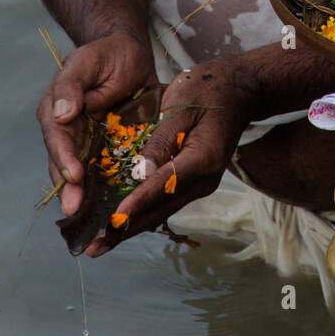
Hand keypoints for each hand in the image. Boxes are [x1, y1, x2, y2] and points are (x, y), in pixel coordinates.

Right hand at [35, 31, 154, 216]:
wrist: (130, 55)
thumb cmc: (108, 54)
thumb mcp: (88, 60)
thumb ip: (71, 84)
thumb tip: (60, 113)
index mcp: (57, 108)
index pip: (57, 136)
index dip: (64, 157)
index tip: (75, 175)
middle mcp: (66, 130)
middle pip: (63, 162)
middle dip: (69, 187)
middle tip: (75, 209)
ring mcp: (84, 142)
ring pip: (80, 173)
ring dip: (82, 196)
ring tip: (87, 218)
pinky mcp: (104, 150)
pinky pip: (102, 173)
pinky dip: (103, 191)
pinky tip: (109, 209)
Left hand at [84, 57, 256, 257]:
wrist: (239, 89)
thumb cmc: (208, 88)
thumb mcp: (180, 107)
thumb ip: (159, 141)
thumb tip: (140, 173)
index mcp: (203, 158)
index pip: (165, 185)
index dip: (137, 203)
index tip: (114, 220)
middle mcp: (204, 179)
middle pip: (161, 208)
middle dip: (127, 229)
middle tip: (95, 247)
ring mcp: (201, 183)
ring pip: (162, 210)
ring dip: (131, 227)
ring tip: (102, 243)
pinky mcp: (195, 181)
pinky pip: (166, 201)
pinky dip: (143, 213)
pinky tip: (122, 223)